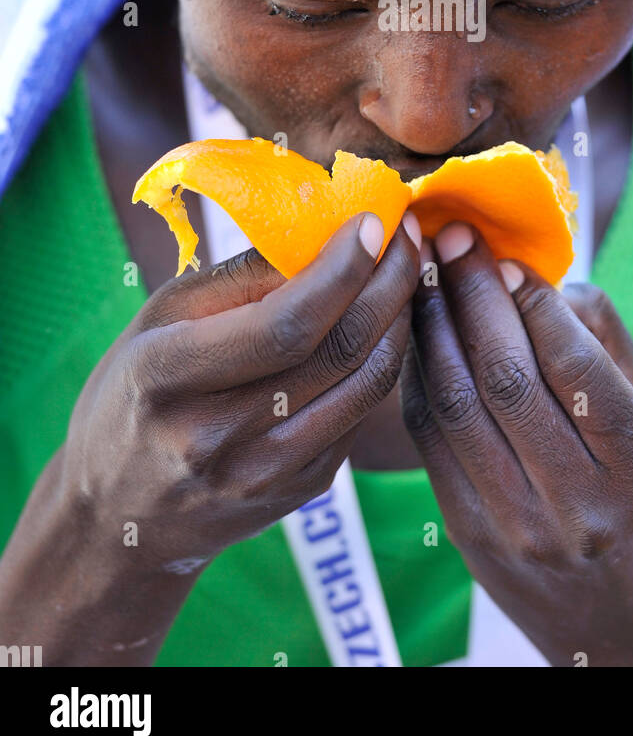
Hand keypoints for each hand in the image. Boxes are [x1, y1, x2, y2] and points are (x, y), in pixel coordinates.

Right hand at [58, 211, 420, 574]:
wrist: (120, 514)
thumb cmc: (136, 390)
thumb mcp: (161, 318)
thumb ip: (243, 276)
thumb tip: (328, 229)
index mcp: (168, 376)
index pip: (283, 323)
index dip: (342, 269)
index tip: (373, 221)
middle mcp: (215, 436)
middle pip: (337, 351)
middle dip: (389, 281)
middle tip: (408, 234)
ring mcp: (261, 474)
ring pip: (365, 385)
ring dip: (400, 319)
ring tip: (407, 272)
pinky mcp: (299, 493)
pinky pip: (360, 414)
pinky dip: (381, 361)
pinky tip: (385, 325)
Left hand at [399, 223, 632, 667]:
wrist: (622, 626)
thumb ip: (609, 348)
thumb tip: (543, 280)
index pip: (574, 367)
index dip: (532, 299)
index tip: (507, 255)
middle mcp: (577, 507)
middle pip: (505, 378)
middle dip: (472, 295)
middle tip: (454, 240)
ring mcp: (515, 528)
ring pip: (455, 404)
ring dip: (433, 325)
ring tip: (426, 272)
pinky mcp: (468, 536)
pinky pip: (429, 438)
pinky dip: (418, 373)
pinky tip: (418, 331)